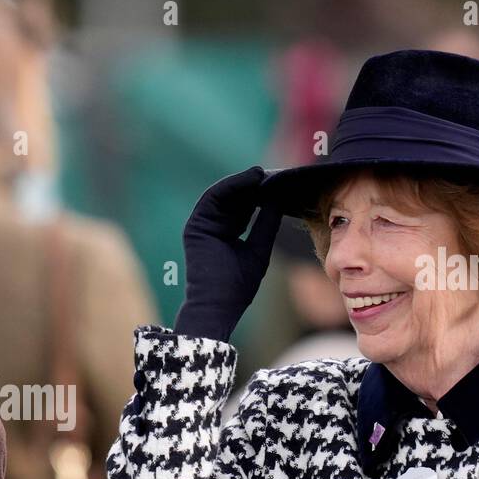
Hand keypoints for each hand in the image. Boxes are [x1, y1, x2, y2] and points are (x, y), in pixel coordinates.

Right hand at [173, 166, 282, 341]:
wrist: (218, 306)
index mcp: (227, 235)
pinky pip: (213, 197)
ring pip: (224, 194)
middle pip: (235, 199)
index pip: (245, 208)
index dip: (262, 195)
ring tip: (264, 172)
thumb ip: (266, 224)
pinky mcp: (196, 225)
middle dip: (254, 185)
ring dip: (244, 181)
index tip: (282, 184)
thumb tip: (279, 200)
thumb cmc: (237, 287)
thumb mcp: (259, 249)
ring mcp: (202, 226)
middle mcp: (213, 227)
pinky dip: (231, 185)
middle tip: (276, 173)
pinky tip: (251, 178)